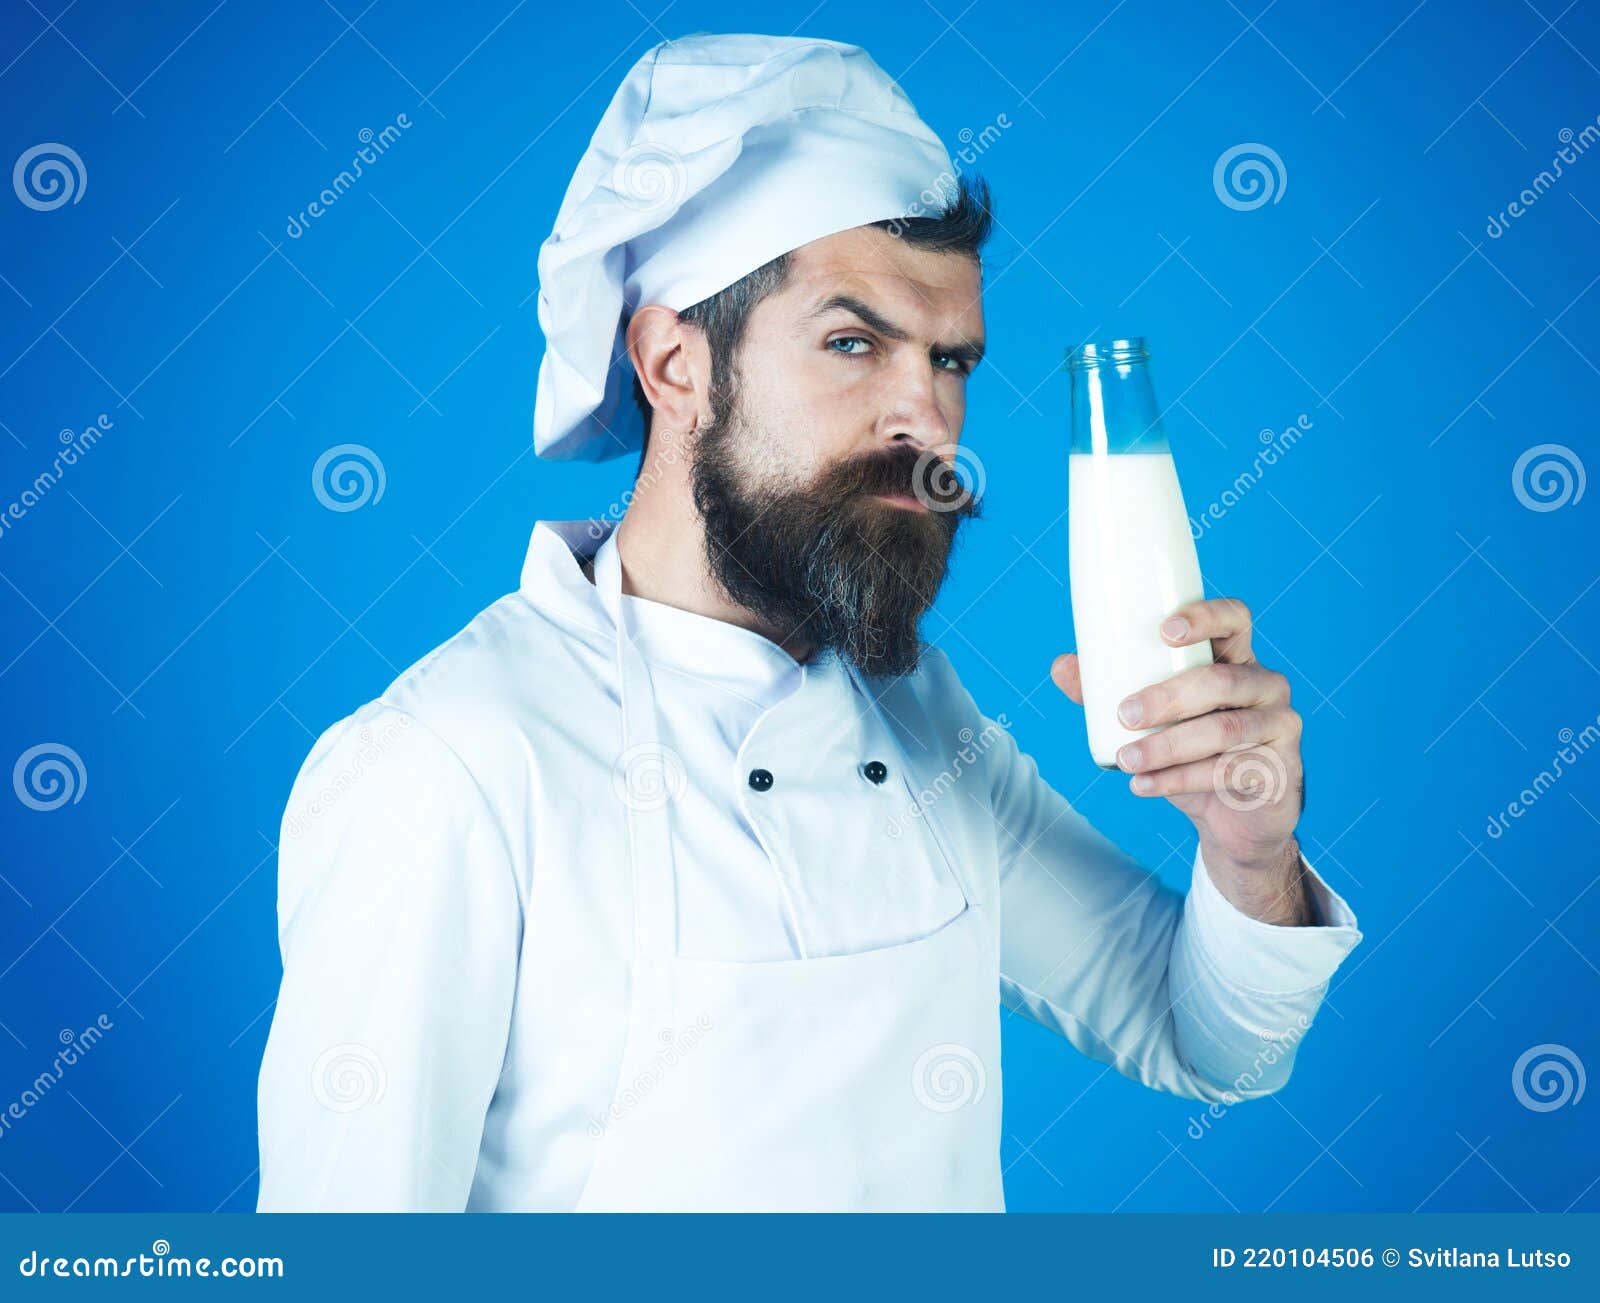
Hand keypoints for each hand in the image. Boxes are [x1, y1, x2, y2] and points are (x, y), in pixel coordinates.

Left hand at [1050, 597, 1302, 874]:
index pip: (1234, 619)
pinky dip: (1180, 780)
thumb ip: (1110, 692)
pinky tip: (1145, 786)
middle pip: (1221, 680)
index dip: (1205, 617)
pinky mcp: (1279, 768)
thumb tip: (1061, 666)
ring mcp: (1278, 725)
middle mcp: (1264, 684)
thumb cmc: (1193, 751)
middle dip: (1168, 697)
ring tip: (1127, 759)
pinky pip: (1230, 770)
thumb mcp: (1154, 720)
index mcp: (1235, 658)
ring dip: (1169, 745)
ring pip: (1226, 729)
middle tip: (1125, 714)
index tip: (1164, 631)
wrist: (1237, 817)